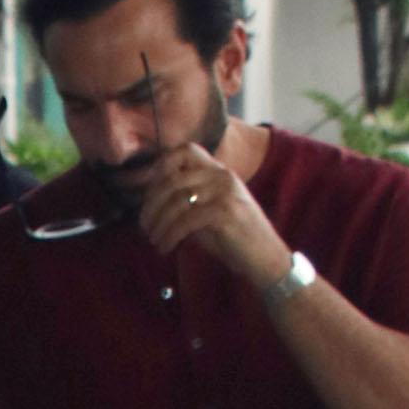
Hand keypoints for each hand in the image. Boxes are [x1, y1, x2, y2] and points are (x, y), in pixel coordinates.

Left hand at [128, 138, 287, 290]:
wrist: (263, 257)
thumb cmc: (232, 239)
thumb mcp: (205, 214)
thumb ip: (184, 203)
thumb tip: (149, 204)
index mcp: (218, 171)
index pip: (185, 150)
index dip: (160, 166)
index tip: (147, 193)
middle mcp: (222, 175)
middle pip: (172, 179)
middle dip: (151, 206)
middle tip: (145, 228)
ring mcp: (225, 191)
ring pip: (177, 201)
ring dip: (158, 224)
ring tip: (154, 241)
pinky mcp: (226, 211)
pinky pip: (186, 220)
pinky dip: (170, 236)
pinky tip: (166, 248)